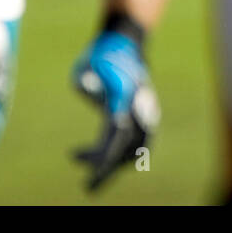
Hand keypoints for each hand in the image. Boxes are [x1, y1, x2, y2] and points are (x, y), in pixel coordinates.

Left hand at [71, 28, 159, 190]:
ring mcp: (146, 113)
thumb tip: (88, 88)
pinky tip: (100, 162)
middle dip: (108, 169)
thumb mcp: (88, 62)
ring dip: (113, 164)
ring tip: (88, 169)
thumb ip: (86, 76)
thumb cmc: (102, 55)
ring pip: (134, 150)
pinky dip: (121, 157)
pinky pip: (137, 146)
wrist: (126, 45)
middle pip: (127, 148)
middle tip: (88, 187)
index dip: (106, 154)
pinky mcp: (145, 118)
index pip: (118, 133)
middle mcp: (140, 108)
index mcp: (127, 96)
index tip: (93, 170)